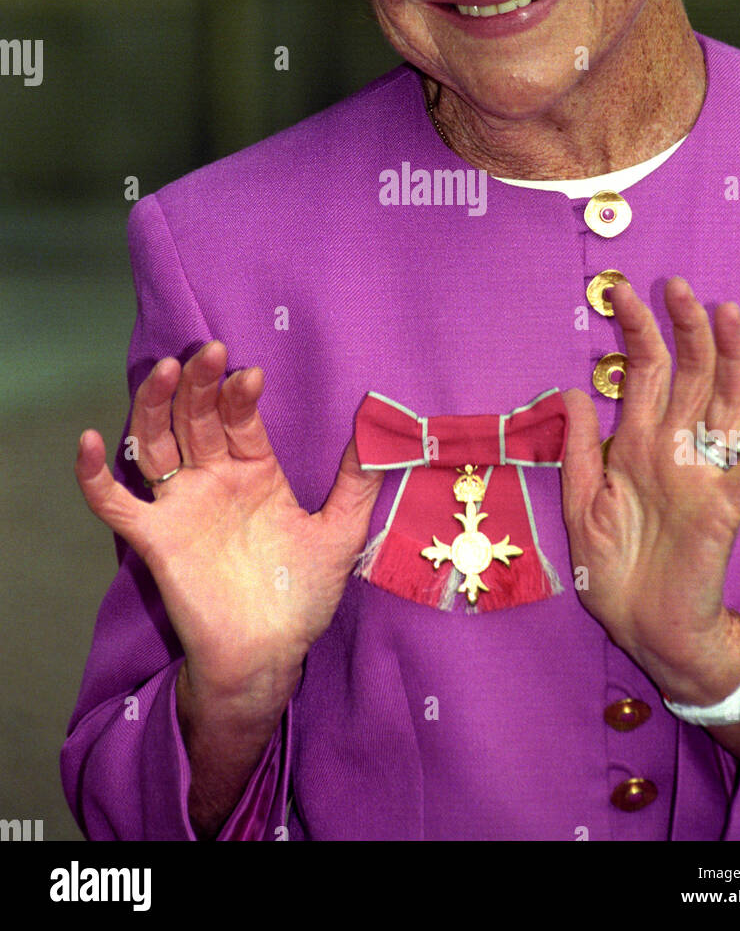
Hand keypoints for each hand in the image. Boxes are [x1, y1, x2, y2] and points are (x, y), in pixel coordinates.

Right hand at [75, 342, 383, 710]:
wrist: (270, 655)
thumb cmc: (303, 595)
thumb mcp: (341, 531)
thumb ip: (358, 481)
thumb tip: (384, 425)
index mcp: (254, 471)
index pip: (239, 417)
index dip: (239, 393)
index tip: (251, 374)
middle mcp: (213, 479)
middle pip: (195, 417)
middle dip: (200, 383)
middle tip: (209, 352)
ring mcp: (180, 505)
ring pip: (155, 442)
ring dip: (154, 405)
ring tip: (166, 371)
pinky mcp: (154, 538)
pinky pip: (114, 503)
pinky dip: (95, 475)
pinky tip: (88, 441)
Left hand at [560, 277, 739, 701]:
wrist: (645, 630)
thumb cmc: (613, 570)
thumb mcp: (580, 506)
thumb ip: (580, 449)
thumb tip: (575, 390)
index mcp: (636, 445)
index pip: (643, 374)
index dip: (634, 333)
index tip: (619, 291)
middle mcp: (674, 449)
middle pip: (688, 375)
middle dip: (683, 329)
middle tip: (677, 285)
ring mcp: (703, 475)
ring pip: (725, 404)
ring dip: (729, 360)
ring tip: (729, 315)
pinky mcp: (725, 509)